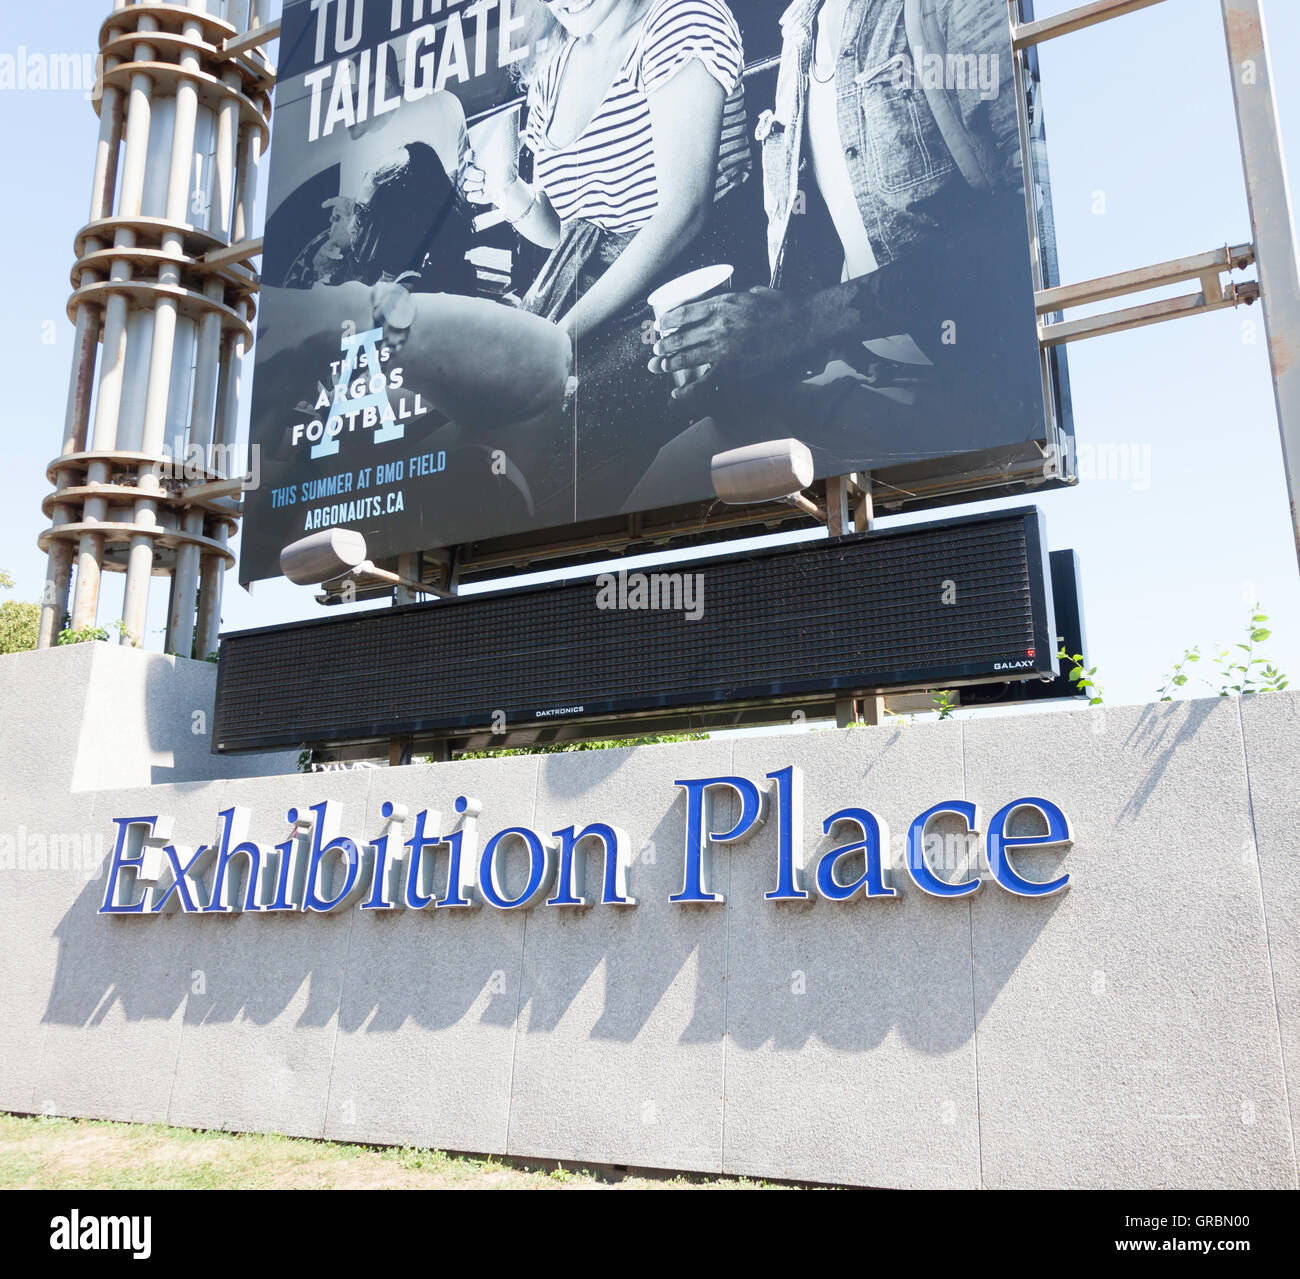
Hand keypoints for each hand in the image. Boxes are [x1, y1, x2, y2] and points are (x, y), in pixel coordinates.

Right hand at [466, 108, 520, 204]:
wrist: (506, 185)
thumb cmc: (504, 168)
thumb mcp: (509, 157)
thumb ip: (514, 145)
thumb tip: (524, 133)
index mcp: (478, 161)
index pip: (468, 156)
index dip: (467, 156)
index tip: (470, 155)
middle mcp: (474, 172)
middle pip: (467, 172)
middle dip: (473, 173)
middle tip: (483, 174)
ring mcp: (474, 184)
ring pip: (467, 184)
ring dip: (474, 185)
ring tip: (484, 184)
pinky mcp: (476, 195)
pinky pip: (470, 196)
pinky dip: (477, 196)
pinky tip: (486, 194)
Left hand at [647, 287, 804, 398]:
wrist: (802, 326)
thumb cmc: (782, 307)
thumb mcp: (753, 292)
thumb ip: (733, 298)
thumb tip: (723, 301)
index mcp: (722, 303)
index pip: (685, 312)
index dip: (668, 321)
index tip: (660, 326)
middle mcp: (718, 325)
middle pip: (681, 337)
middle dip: (664, 346)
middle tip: (655, 351)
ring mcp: (724, 348)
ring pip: (688, 358)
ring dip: (669, 364)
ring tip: (658, 367)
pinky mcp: (733, 369)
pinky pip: (704, 383)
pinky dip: (688, 391)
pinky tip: (676, 395)